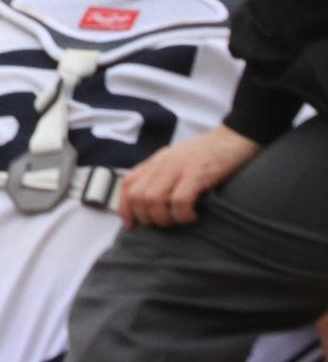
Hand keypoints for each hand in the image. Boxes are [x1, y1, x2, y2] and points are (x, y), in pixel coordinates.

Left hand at [118, 126, 260, 228]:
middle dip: (146, 217)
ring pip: (152, 199)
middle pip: (137, 196)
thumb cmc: (208, 153)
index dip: (125, 208)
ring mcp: (178, 167)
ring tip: (179, 220)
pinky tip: (194, 216)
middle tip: (165, 223)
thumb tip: (150, 202)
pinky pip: (179, 200)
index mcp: (156, 161)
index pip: (127, 184)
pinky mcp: (197, 173)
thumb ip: (162, 175)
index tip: (131, 225)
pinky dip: (183, 214)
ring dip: (163, 218)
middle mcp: (162, 164)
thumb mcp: (177, 160)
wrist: (235, 136)